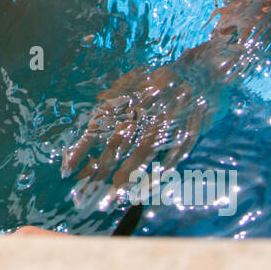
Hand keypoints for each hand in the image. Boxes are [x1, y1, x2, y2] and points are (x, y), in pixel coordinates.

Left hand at [60, 60, 227, 212]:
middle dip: (99, 172)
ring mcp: (166, 123)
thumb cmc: (162, 78)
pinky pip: (169, 159)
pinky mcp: (187, 133)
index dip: (82, 149)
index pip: (98, 127)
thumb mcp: (133, 81)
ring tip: (110, 201)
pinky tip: (143, 192)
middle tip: (83, 198)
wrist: (203, 68)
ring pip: (142, 156)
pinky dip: (156, 175)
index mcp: (128, 97)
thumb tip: (94, 112)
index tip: (67, 171)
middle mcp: (144, 110)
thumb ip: (112, 97)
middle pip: (117, 146)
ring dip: (126, 180)